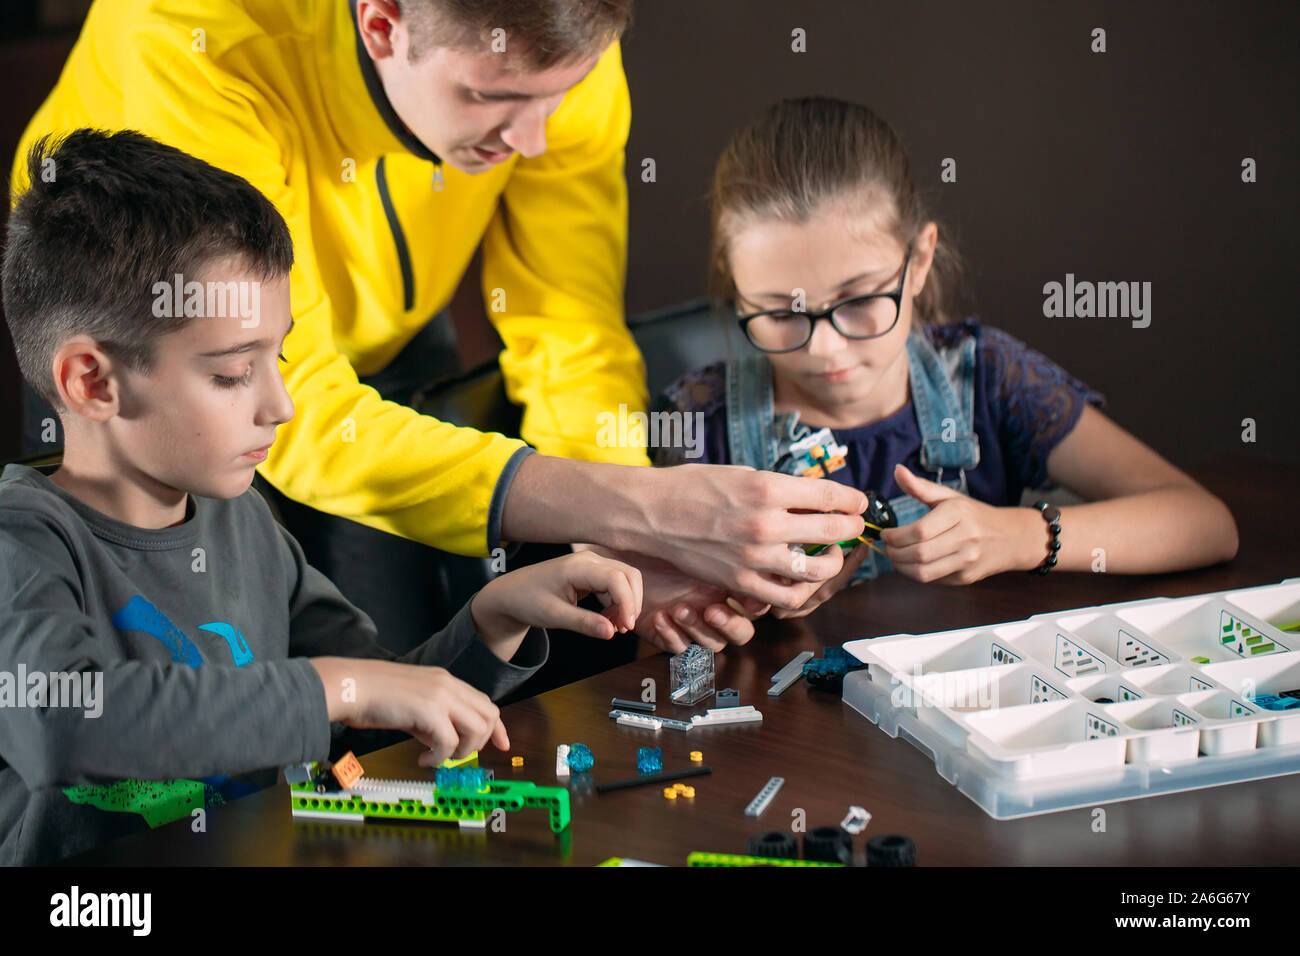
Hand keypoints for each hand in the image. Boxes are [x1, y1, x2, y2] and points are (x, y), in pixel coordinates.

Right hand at [309, 657, 508, 767]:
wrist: (349, 686)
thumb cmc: (373, 696)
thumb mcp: (412, 705)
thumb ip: (432, 720)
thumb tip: (442, 743)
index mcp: (445, 681)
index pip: (485, 703)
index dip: (498, 727)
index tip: (504, 744)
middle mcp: (448, 685)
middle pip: (489, 715)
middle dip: (481, 742)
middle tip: (457, 756)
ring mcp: (440, 695)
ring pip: (477, 729)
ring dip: (461, 751)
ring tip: (437, 756)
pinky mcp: (429, 710)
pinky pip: (450, 743)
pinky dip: (439, 758)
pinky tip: (422, 758)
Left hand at [470, 551, 643, 660]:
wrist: (511, 593)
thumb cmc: (527, 601)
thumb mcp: (553, 616)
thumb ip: (583, 624)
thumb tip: (611, 633)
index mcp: (577, 567)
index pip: (617, 580)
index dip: (628, 604)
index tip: (626, 627)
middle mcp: (588, 560)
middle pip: (628, 576)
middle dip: (632, 603)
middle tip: (623, 629)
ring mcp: (591, 564)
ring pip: (625, 579)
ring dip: (626, 603)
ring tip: (615, 627)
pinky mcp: (592, 572)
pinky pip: (615, 583)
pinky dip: (618, 602)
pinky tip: (608, 619)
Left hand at [578, 545, 769, 652]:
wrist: (617, 552)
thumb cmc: (657, 539)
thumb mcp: (695, 541)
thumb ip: (728, 550)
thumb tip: (759, 549)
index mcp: (728, 584)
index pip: (759, 605)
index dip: (760, 607)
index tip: (750, 601)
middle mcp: (714, 605)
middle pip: (741, 633)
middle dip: (730, 625)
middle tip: (712, 610)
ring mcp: (692, 622)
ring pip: (712, 644)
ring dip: (698, 629)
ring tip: (680, 608)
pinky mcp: (668, 634)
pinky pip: (680, 647)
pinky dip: (672, 635)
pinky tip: (661, 616)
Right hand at [627, 464, 867, 610]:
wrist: (652, 513)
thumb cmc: (693, 487)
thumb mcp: (742, 474)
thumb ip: (779, 488)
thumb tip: (812, 497)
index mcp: (767, 488)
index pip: (828, 495)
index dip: (851, 499)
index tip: (858, 502)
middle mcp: (766, 523)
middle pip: (831, 530)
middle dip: (851, 527)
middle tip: (854, 524)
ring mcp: (754, 557)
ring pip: (817, 569)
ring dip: (834, 561)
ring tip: (833, 555)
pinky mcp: (740, 582)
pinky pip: (786, 596)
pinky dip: (801, 589)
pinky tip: (802, 577)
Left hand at [880, 463, 1039, 583]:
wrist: (1011, 538)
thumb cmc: (974, 515)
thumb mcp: (949, 497)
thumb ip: (920, 487)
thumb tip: (897, 471)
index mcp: (959, 513)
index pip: (919, 531)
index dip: (896, 536)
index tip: (885, 534)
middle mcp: (966, 538)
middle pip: (919, 553)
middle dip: (894, 553)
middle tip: (887, 548)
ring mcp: (968, 561)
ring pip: (924, 572)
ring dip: (901, 567)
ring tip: (895, 557)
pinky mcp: (967, 578)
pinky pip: (934, 580)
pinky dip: (916, 574)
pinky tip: (912, 564)